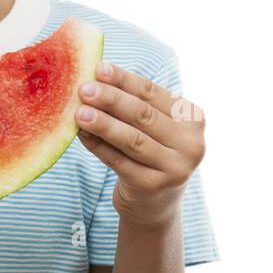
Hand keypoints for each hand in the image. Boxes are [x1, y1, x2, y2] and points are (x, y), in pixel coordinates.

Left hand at [75, 61, 206, 230]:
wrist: (155, 204)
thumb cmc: (150, 152)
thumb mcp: (153, 127)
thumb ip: (133, 103)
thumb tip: (96, 77)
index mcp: (193, 119)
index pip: (152, 93)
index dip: (124, 80)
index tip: (99, 69)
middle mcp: (191, 144)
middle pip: (143, 115)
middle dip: (110, 99)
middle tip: (84, 88)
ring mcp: (175, 169)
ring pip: (132, 139)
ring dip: (103, 123)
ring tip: (79, 112)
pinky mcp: (153, 188)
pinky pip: (119, 162)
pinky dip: (98, 146)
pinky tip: (81, 135)